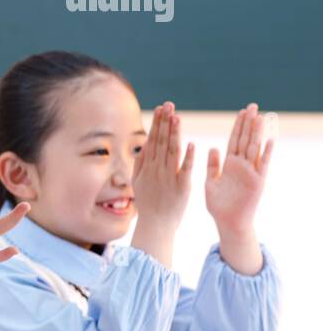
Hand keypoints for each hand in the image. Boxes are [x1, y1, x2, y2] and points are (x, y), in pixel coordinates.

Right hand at [130, 102, 193, 266]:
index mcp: (148, 167)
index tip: (161, 109)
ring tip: (177, 117)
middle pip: (162, 142)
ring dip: (174, 134)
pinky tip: (191, 144)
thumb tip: (145, 145)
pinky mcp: (182, 187)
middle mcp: (157, 170)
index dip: (158, 124)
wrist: (156, 225)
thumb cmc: (149, 204)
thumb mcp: (139, 182)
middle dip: (165, 123)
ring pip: (172, 151)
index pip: (154, 140)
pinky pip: (185, 169)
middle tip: (169, 105)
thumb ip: (141, 163)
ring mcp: (169, 178)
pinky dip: (188, 157)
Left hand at [205, 103, 271, 274]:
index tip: (241, 112)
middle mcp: (241, 165)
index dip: (237, 126)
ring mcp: (251, 172)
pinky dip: (266, 152)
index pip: (234, 140)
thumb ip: (213, 165)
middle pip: (246, 140)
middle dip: (249, 124)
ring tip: (261, 117)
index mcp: (228, 164)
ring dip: (258, 133)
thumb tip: (213, 147)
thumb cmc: (218, 204)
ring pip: (255, 148)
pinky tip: (270, 139)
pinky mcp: (258, 181)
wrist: (228, 222)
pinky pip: (263, 164)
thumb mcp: (211, 182)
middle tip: (253, 106)